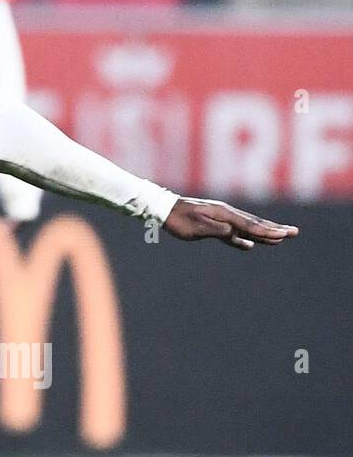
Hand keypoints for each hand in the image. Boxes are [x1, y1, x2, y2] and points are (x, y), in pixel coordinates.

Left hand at [162, 197, 297, 249]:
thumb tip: (234, 233)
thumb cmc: (178, 219)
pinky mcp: (213, 225)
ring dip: (263, 233)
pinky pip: (232, 234)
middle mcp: (226, 215)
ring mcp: (220, 219)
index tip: (284, 236)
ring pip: (246, 228)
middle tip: (294, 232)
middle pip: (254, 224)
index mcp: (224, 214)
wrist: (162, 209)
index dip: (268, 232)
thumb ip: (216, 230)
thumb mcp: (197, 227)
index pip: (250, 225)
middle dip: (274, 229)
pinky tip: (249, 246)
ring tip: (280, 238)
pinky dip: (243, 240)